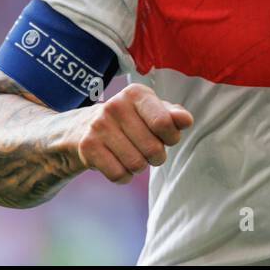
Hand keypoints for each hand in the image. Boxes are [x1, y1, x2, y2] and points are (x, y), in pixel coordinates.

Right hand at [73, 82, 192, 183]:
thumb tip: (186, 120)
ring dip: (140, 167)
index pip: (164, 123)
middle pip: (152, 149)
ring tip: (133, 156)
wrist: (83, 128)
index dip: (172, 137)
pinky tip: (119, 164)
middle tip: (149, 151)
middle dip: (157, 157)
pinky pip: (118, 175)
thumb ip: (173, 115)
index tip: (167, 138)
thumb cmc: (130, 120)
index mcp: (136, 93)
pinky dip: (124, 176)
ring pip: (136, 164)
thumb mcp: (152, 111)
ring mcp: (99, 126)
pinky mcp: (88, 147)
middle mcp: (115, 106)